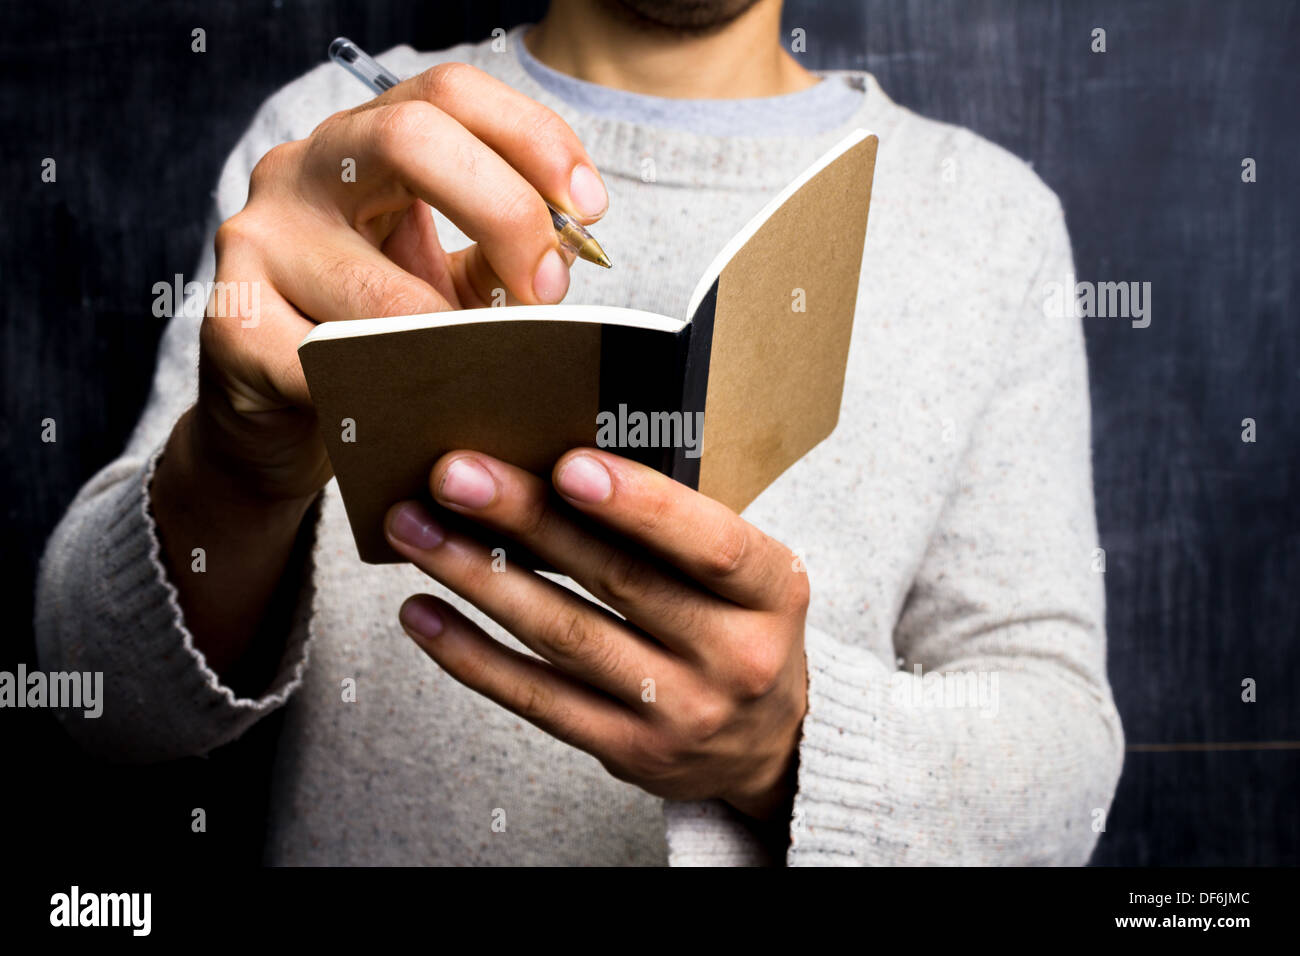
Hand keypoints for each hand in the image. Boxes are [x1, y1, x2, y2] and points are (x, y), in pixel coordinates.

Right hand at [194, 63, 606, 501]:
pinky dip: (393, 394)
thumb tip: (567, 261)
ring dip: (457, 341)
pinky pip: (333, 364)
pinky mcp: (232, 324)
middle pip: (410, 139)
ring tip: (493, 375)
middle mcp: (303, 171)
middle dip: (504, 211)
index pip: (450, 94)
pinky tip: (419, 412)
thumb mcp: (442, 280)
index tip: (588, 209)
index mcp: (364, 146)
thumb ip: (499, 259)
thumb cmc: (370, 333)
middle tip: (548, 291)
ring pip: (380, 286)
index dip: (531, 137)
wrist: (273, 412)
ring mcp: (256, 240)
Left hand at [383, 450, 810, 821]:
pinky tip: (423, 612)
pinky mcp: (628, 752)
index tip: (567, 464)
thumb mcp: (747, 575)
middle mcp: (736, 658)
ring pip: (564, 638)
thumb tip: (558, 461)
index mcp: (775, 593)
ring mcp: (680, 713)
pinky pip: (537, 700)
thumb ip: (678, 530)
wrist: (769, 748)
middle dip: (527, 520)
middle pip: (618, 581)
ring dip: (479, 578)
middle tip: (454, 475)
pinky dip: (472, 655)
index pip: (712, 546)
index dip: (640, 506)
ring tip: (416, 529)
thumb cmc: (741, 627)